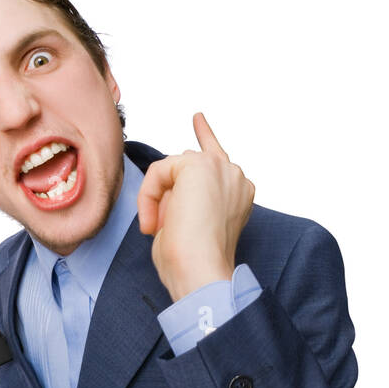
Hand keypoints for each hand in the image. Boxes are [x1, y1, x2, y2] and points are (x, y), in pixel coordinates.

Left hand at [136, 113, 254, 301]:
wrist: (200, 270)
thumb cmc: (191, 261)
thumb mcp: (188, 225)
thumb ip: (182, 199)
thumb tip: (168, 188)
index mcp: (239, 193)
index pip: (218, 158)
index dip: (206, 136)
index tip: (198, 118)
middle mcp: (236, 177)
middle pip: (187, 164)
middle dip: (166, 192)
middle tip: (160, 227)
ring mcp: (221, 167)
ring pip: (171, 167)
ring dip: (156, 197)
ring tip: (157, 226)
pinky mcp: (201, 164)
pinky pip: (160, 170)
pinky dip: (149, 196)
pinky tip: (155, 220)